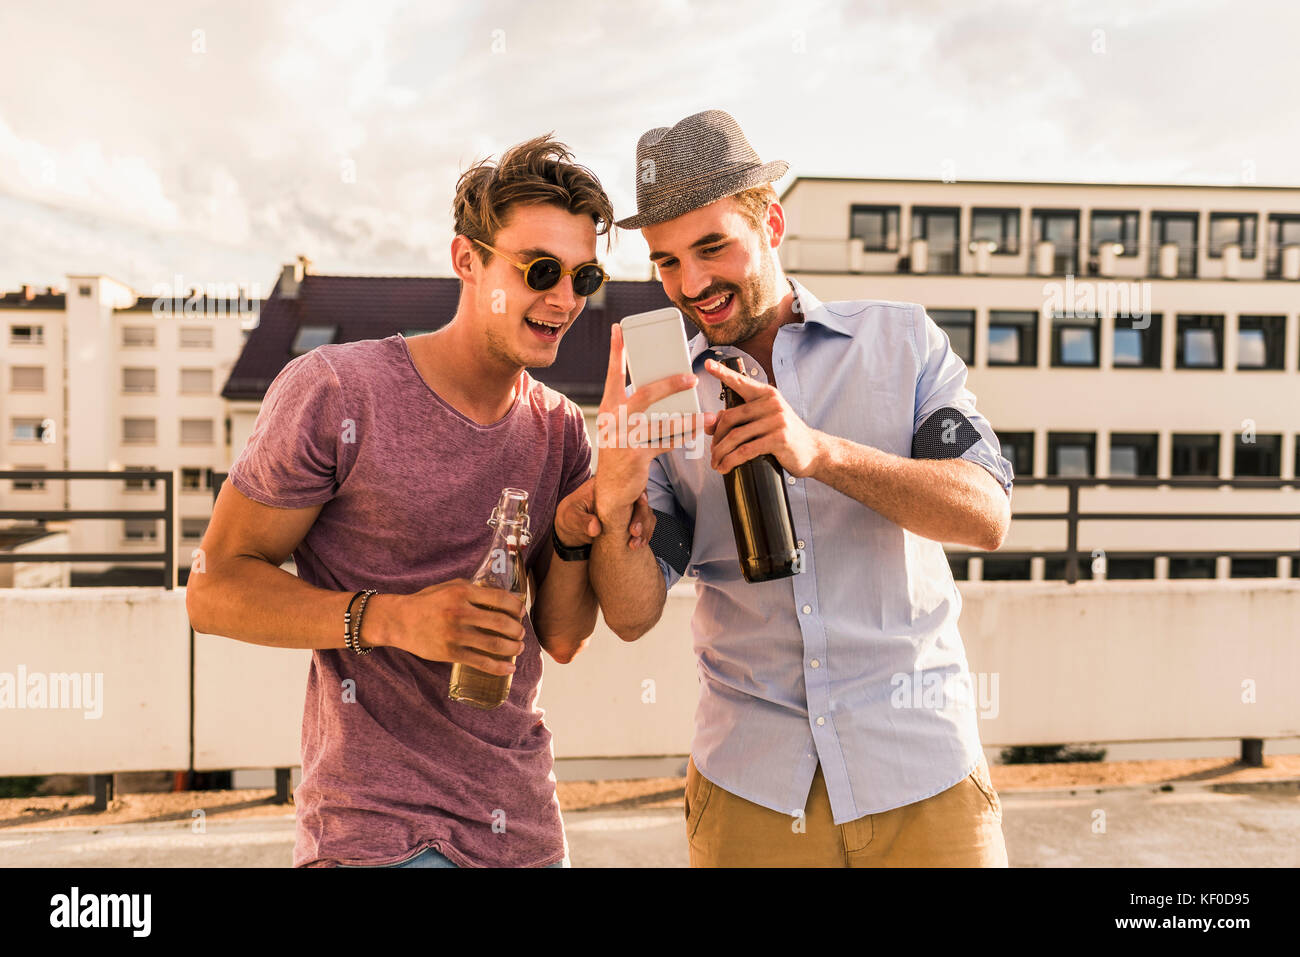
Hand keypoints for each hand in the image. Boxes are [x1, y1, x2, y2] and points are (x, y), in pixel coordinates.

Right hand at [375, 580, 525, 675]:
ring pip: (495, 644)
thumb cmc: (427, 601)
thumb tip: (501, 597)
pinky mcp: (450, 653)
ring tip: (518, 648)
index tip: (520, 612)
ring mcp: (455, 634)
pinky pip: (481, 662)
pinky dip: (499, 667)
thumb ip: (474, 589)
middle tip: (520, 633)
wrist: (399, 620)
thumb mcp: (449, 586)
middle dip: (517, 630)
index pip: (500, 599)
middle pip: (502, 623)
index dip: (516, 607)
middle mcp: (460, 612)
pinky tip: (509, 668)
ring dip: (513, 648)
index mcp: (462, 592)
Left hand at [555, 476, 656, 550]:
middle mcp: (621, 495)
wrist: (573, 530)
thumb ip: (582, 521)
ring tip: (635, 544)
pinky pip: (644, 526)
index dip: (638, 491)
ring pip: (646, 514)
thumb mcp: (571, 517)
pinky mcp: (629, 521)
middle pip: (641, 500)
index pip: (628, 484)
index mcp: (607, 487)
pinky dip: (644, 535)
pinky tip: (639, 544)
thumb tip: (595, 527)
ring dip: (645, 528)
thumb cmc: (570, 517)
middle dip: (641, 516)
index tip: (640, 502)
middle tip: (634, 531)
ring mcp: (627, 508)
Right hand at [593, 323, 714, 523]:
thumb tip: (667, 387)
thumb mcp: (621, 425)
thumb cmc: (620, 449)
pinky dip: (682, 439)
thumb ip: (636, 406)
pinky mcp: (637, 455)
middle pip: (645, 394)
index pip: (613, 373)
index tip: (619, 328)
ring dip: (689, 420)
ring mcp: (625, 437)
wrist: (610, 488)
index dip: (616, 350)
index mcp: (610, 405)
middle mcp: (615, 418)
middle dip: (670, 384)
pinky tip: (696, 434)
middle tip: (692, 378)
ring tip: (709, 416)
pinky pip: (666, 443)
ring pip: (663, 422)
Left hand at [703, 358, 824, 476]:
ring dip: (721, 452)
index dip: (723, 373)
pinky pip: (746, 450)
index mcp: (767, 394)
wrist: (814, 451)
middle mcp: (772, 403)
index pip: (741, 382)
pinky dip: (732, 460)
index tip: (708, 364)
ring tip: (716, 463)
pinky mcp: (779, 438)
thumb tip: (711, 425)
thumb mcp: (764, 420)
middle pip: (730, 417)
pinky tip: (726, 467)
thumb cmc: (785, 435)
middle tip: (712, 451)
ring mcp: (776, 420)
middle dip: (716, 437)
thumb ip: (741, 418)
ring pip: (736, 436)